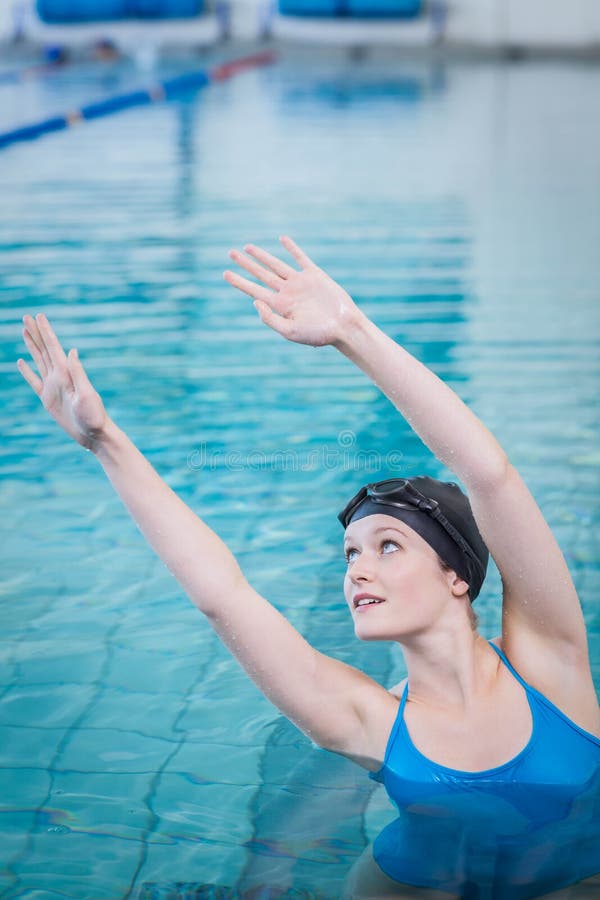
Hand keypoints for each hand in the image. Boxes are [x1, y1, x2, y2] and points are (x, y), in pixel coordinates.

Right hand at [17, 314, 107, 449]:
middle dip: (36, 333)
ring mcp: (53, 386)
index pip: (53, 347)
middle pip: (44, 349)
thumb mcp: (87, 394)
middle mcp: (59, 376)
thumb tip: (72, 351)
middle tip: (27, 316)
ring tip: (25, 331)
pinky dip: (27, 371)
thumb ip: (78, 373)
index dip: (45, 331)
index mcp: (67, 373)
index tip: (38, 315)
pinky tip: (21, 362)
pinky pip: (34, 381)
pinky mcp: (48, 399)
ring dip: (32, 346)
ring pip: (39, 360)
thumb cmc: (94, 416)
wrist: (94, 435)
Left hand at [223, 236, 361, 346]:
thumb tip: (253, 301)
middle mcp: (287, 292)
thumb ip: (269, 318)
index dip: (239, 282)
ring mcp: (299, 283)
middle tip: (230, 253)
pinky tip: (282, 239)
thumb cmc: (318, 334)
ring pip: (276, 265)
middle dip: (245, 264)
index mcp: (279, 306)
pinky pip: (300, 258)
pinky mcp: (314, 275)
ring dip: (262, 255)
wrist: (343, 327)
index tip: (225, 273)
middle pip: (261, 274)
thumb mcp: (289, 331)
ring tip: (247, 247)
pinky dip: (291, 248)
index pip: (254, 290)